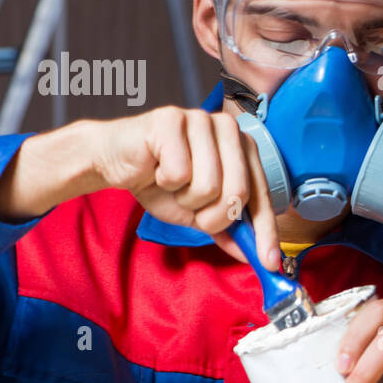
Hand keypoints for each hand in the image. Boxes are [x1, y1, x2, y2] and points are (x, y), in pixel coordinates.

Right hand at [0, 108, 280, 271]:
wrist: (113, 161)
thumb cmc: (159, 180)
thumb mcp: (198, 212)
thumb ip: (229, 229)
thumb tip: (261, 256)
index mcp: (242, 146)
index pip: (261, 193)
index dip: (266, 232)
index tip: (270, 263)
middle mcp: (227, 127)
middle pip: (238, 192)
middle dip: (212, 216)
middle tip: (191, 210)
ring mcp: (201, 119)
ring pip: (209, 185)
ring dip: (184, 198)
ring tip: (170, 184)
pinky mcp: (171, 118)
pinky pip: (180, 173)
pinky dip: (164, 182)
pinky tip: (155, 170)